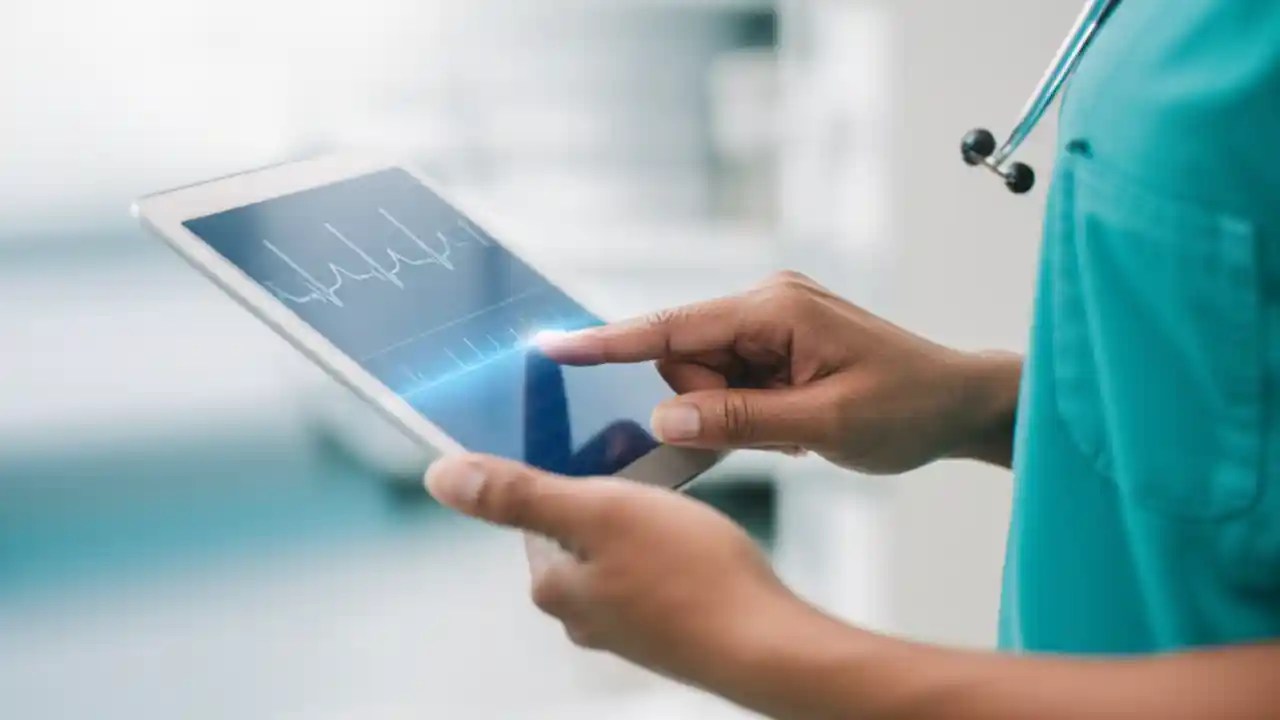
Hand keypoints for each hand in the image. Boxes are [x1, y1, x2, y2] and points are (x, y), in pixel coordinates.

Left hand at [424, 453, 814, 685]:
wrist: (767, 644)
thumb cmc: (691, 576)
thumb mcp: (599, 510)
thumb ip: (519, 493)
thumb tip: (441, 477)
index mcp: (554, 584)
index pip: (533, 510)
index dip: (568, 471)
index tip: (604, 454)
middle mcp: (581, 613)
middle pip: (577, 528)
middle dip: (611, 491)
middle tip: (648, 475)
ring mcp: (625, 626)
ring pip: (618, 549)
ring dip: (643, 517)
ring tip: (679, 507)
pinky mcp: (665, 629)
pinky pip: (652, 571)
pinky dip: (669, 548)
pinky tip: (698, 542)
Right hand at [539, 272, 1019, 473]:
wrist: (959, 403)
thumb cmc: (907, 408)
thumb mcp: (826, 426)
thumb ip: (741, 421)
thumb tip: (665, 418)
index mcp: (775, 309)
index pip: (672, 326)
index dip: (608, 342)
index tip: (552, 347)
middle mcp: (767, 303)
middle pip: (685, 357)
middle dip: (707, 404)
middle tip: (773, 432)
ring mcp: (772, 321)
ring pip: (705, 374)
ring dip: (733, 412)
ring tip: (794, 428)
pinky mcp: (778, 342)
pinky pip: (731, 380)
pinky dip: (747, 409)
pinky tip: (793, 422)